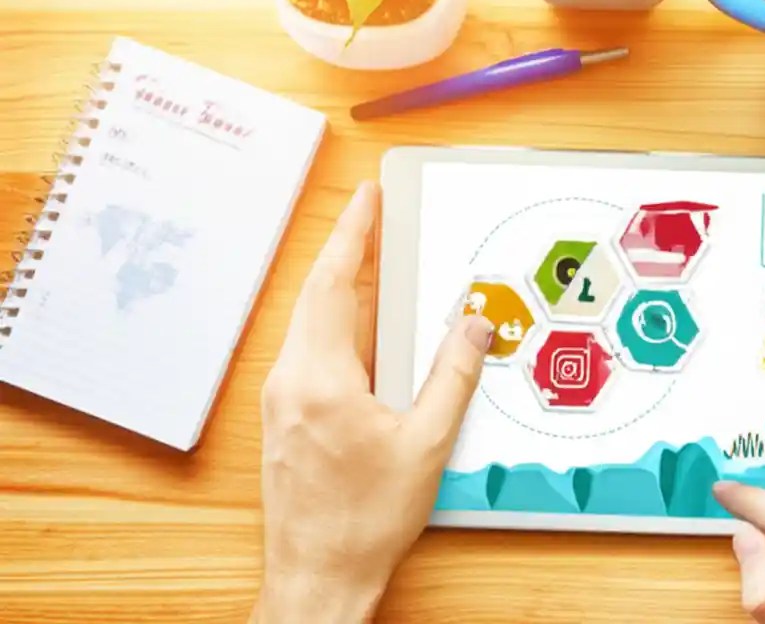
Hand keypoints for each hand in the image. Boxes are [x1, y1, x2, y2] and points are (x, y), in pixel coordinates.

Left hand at [251, 182, 493, 623]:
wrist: (318, 576)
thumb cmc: (365, 521)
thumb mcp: (427, 444)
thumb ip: (454, 376)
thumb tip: (473, 324)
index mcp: (320, 379)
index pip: (334, 284)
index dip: (352, 233)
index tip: (366, 197)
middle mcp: (290, 381)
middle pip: (320, 295)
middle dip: (350, 251)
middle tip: (378, 217)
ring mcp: (282, 399)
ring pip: (314, 323)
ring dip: (347, 291)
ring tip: (381, 266)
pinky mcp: (285, 416)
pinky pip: (313, 352)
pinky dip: (341, 327)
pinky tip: (368, 332)